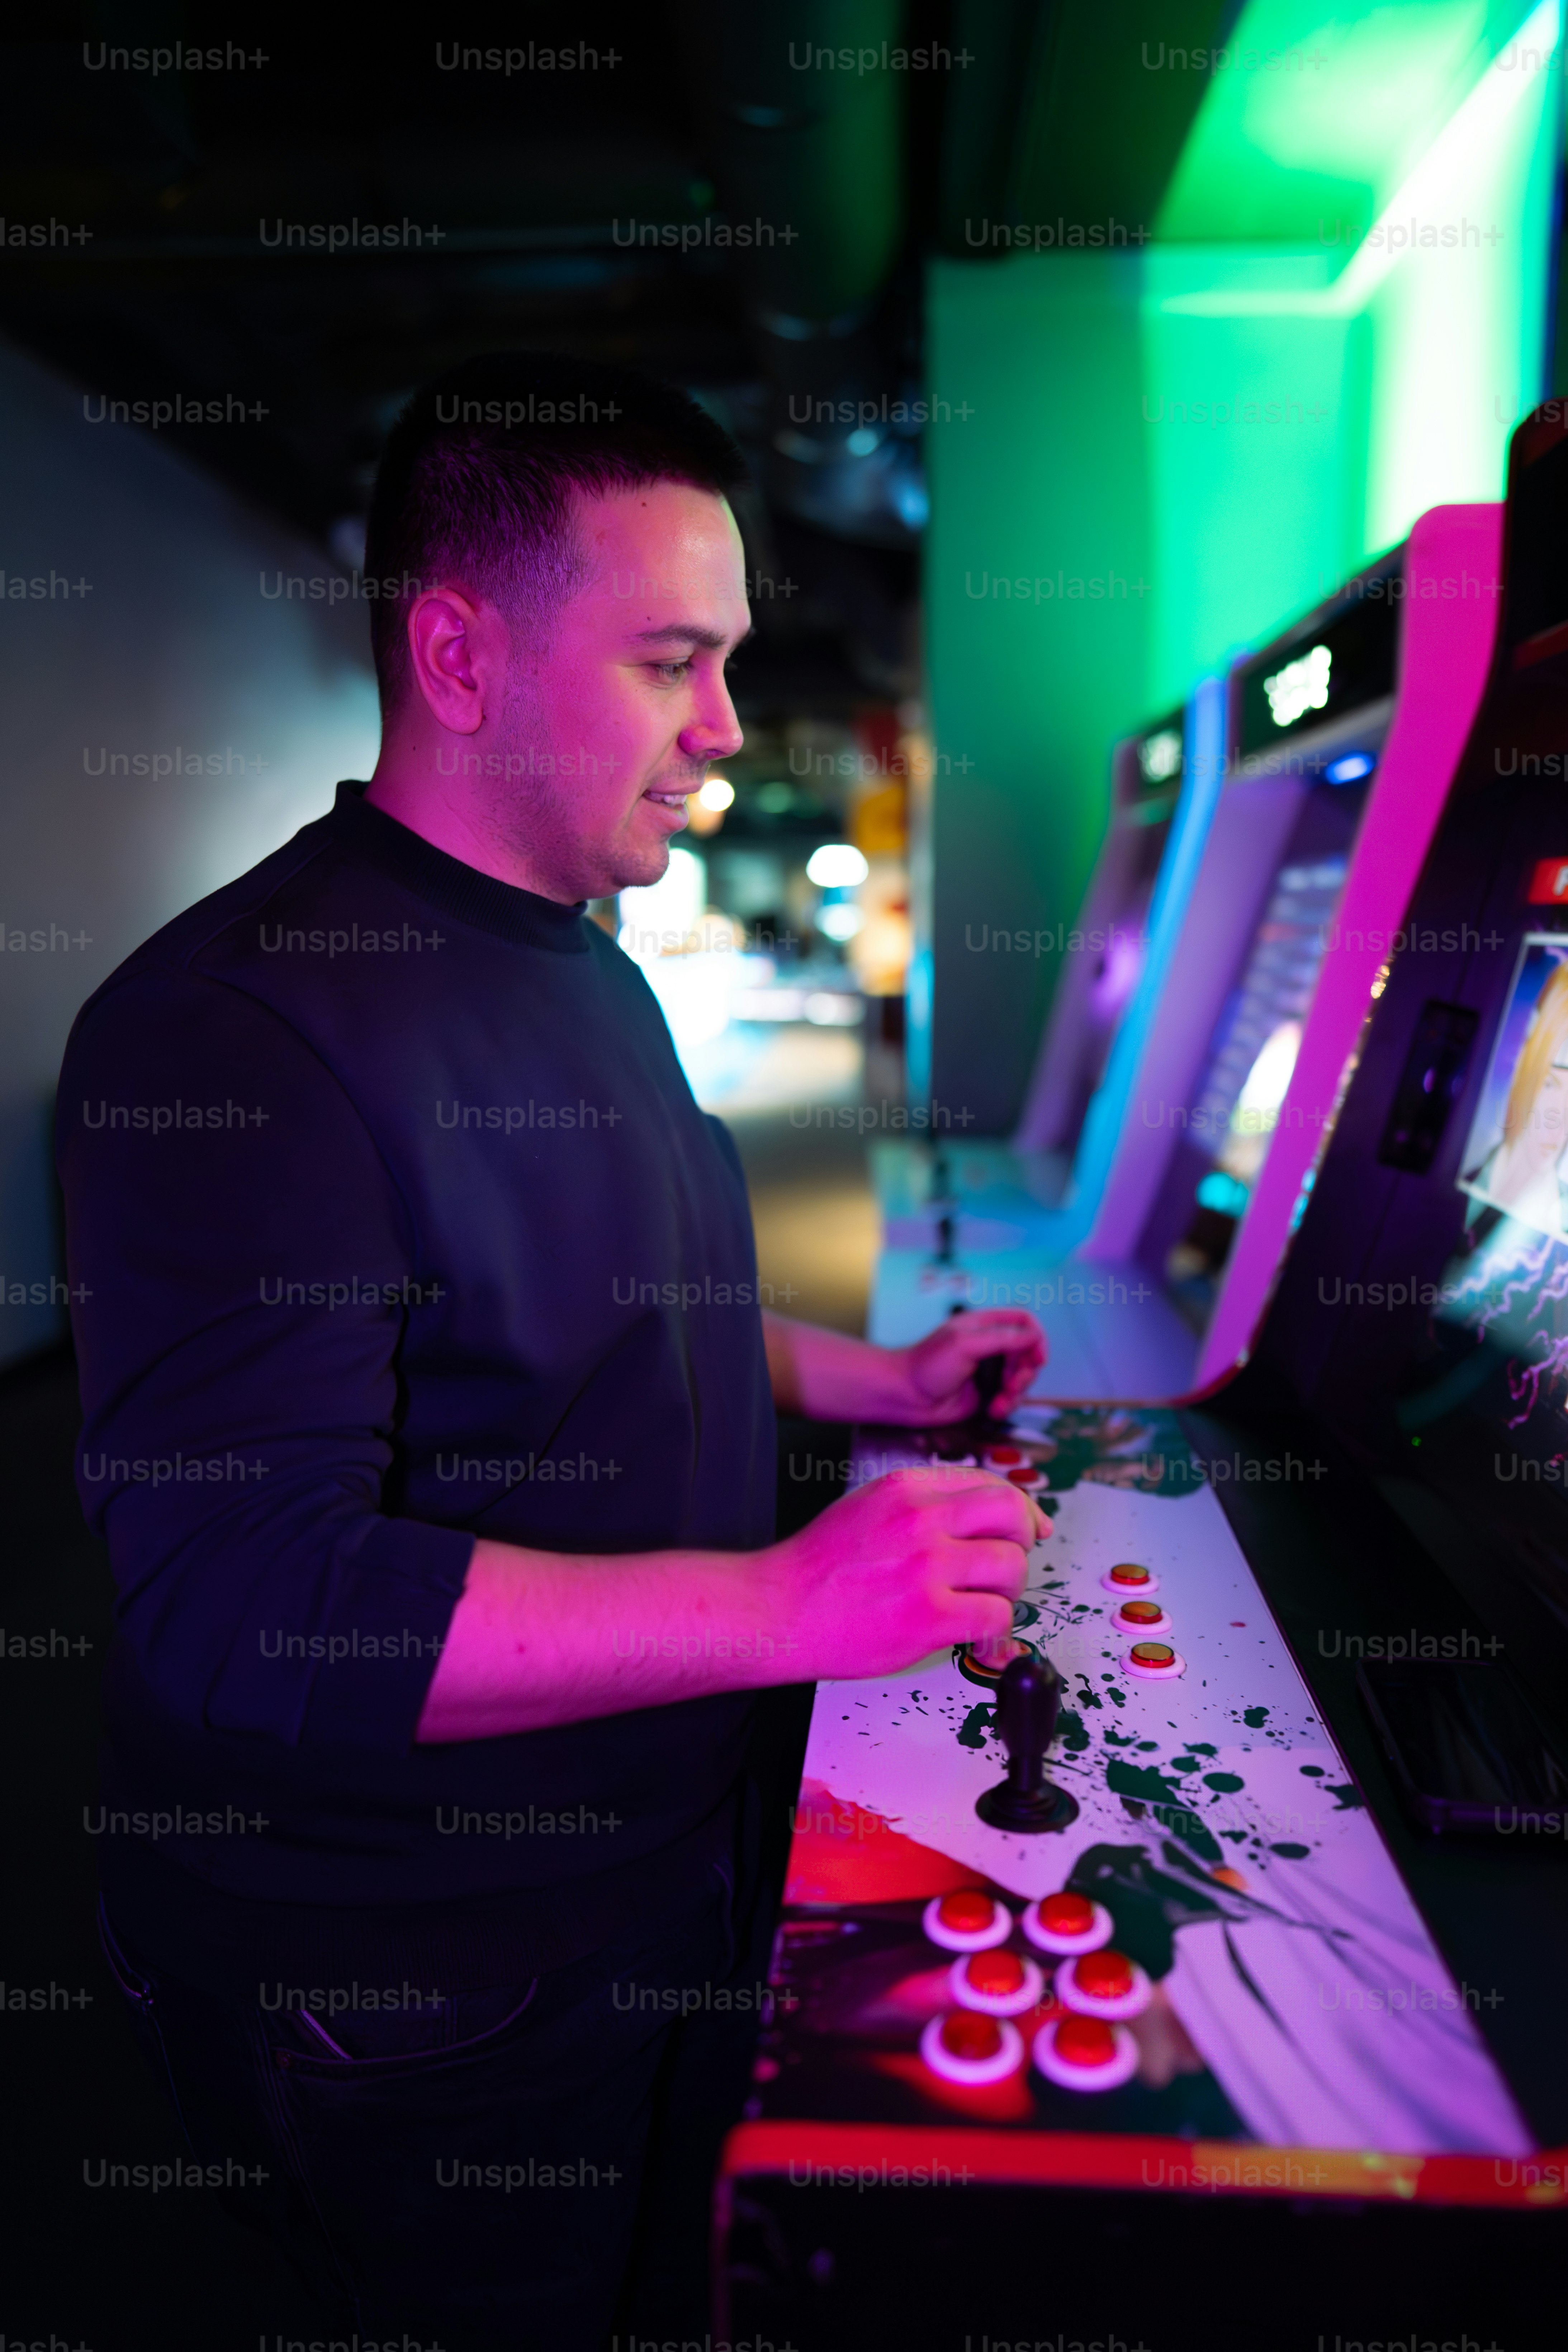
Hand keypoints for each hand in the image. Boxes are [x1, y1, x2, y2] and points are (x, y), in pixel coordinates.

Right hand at [769, 1463, 1049, 1680]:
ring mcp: (926, 1567)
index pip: (989, 1484)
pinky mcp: (928, 1616)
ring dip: (1008, 1592)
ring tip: (983, 1606)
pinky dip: (996, 1633)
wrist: (777, 1610)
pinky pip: (996, 1616)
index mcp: (905, 1488)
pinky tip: (979, 1640)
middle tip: (1006, 1569)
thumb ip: (922, 1505)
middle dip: (1023, 1544)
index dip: (1020, 1510)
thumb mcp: (868, 1508)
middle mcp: (920, 1519)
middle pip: (1013, 1516)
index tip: (1031, 1529)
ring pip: (1011, 1567)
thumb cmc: (819, 1569)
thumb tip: (981, 1516)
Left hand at [894, 1309, 1046, 1424]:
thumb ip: (1003, 1338)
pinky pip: (1010, 1398)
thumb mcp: (966, 1344)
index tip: (1038, 1358)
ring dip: (1017, 1392)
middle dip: (1026, 1371)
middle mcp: (989, 1346)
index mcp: (983, 1325)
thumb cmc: (929, 1365)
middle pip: (1028, 1352)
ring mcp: (988, 1371)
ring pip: (1022, 1378)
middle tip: (1013, 1385)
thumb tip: (1034, 1336)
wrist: (906, 1397)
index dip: (1036, 1337)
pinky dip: (1007, 1405)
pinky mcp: (986, 1394)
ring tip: (1000, 1403)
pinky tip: (993, 1411)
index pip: (1023, 1321)